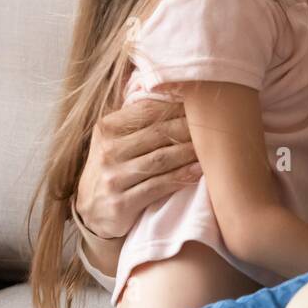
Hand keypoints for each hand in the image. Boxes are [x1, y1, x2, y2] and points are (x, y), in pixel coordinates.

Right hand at [75, 97, 200, 240]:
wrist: (92, 213)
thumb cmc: (113, 170)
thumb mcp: (115, 141)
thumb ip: (137, 121)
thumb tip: (174, 93)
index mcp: (106, 129)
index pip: (147, 111)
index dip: (177, 107)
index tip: (201, 105)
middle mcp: (107, 151)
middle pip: (158, 134)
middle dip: (189, 129)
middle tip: (214, 126)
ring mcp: (113, 178)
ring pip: (161, 159)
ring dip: (190, 152)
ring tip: (212, 148)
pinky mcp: (121, 203)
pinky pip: (158, 186)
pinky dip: (182, 177)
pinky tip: (199, 172)